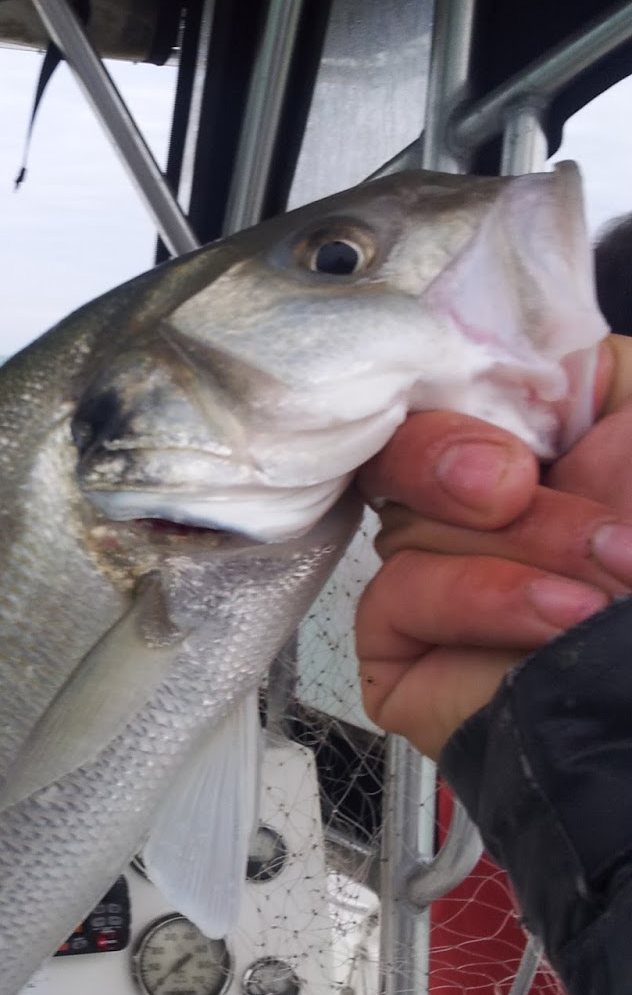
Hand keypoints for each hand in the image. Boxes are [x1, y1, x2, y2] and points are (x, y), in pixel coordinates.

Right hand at [355, 334, 631, 757]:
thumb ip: (573, 361)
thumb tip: (496, 345)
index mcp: (524, 446)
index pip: (437, 387)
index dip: (451, 383)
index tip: (511, 414)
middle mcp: (469, 510)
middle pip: (406, 444)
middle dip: (467, 462)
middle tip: (529, 490)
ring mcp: (433, 579)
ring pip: (410, 522)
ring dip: (521, 549)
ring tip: (596, 592)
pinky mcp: (399, 649)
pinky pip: (397, 593)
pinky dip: (481, 598)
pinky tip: (555, 620)